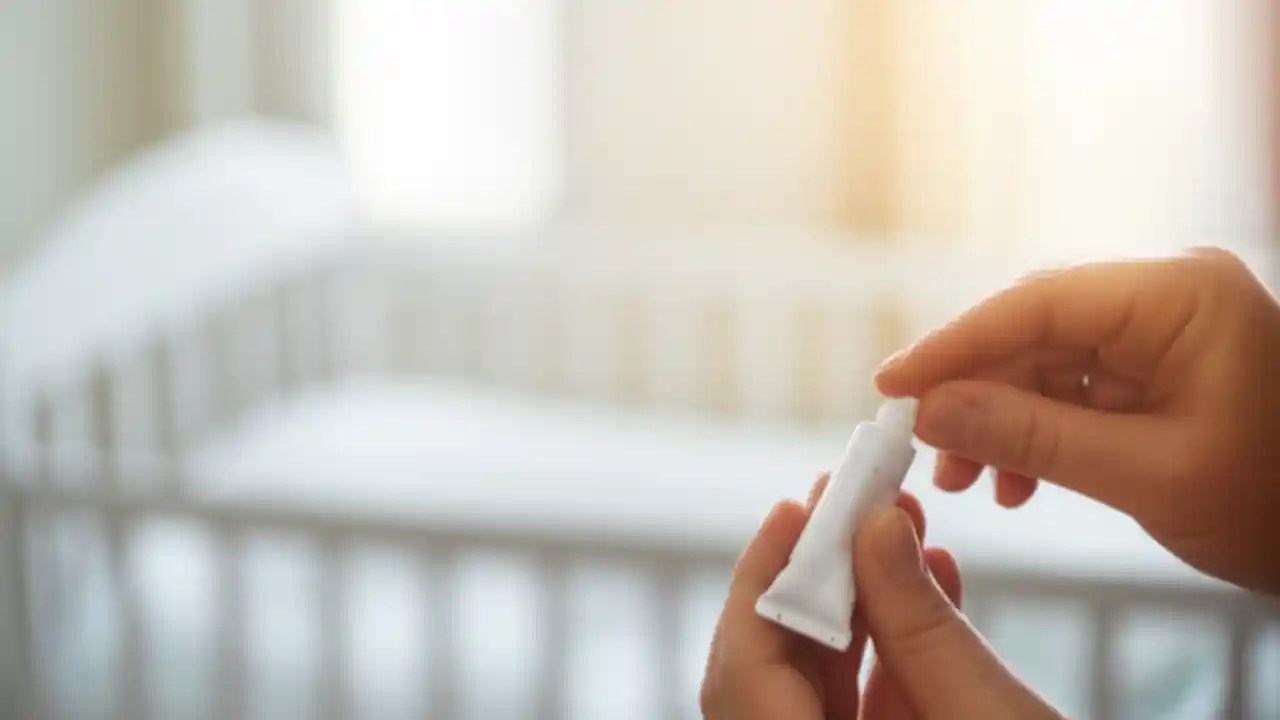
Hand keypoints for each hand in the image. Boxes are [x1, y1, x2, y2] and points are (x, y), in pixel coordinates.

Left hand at [701, 480, 1062, 718]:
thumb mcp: (988, 717)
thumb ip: (919, 624)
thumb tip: (873, 525)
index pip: (741, 677)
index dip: (758, 585)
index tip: (793, 508)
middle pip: (775, 671)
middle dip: (814, 576)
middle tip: (850, 499)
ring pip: (823, 682)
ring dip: (861, 597)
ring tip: (902, 521)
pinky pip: (868, 704)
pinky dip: (895, 642)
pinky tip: (937, 578)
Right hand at [877, 248, 1279, 594]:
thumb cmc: (1277, 504)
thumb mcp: (1148, 475)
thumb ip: (1031, 437)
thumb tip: (928, 412)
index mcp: (1180, 296)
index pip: (1038, 303)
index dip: (954, 345)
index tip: (890, 386)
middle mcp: (1166, 295)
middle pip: (1034, 331)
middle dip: (974, 394)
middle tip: (921, 448)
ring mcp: (1162, 329)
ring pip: (1045, 363)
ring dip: (999, 422)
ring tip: (967, 482)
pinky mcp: (1157, 367)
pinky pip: (1073, 389)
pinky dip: (1036, 434)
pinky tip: (1015, 483)